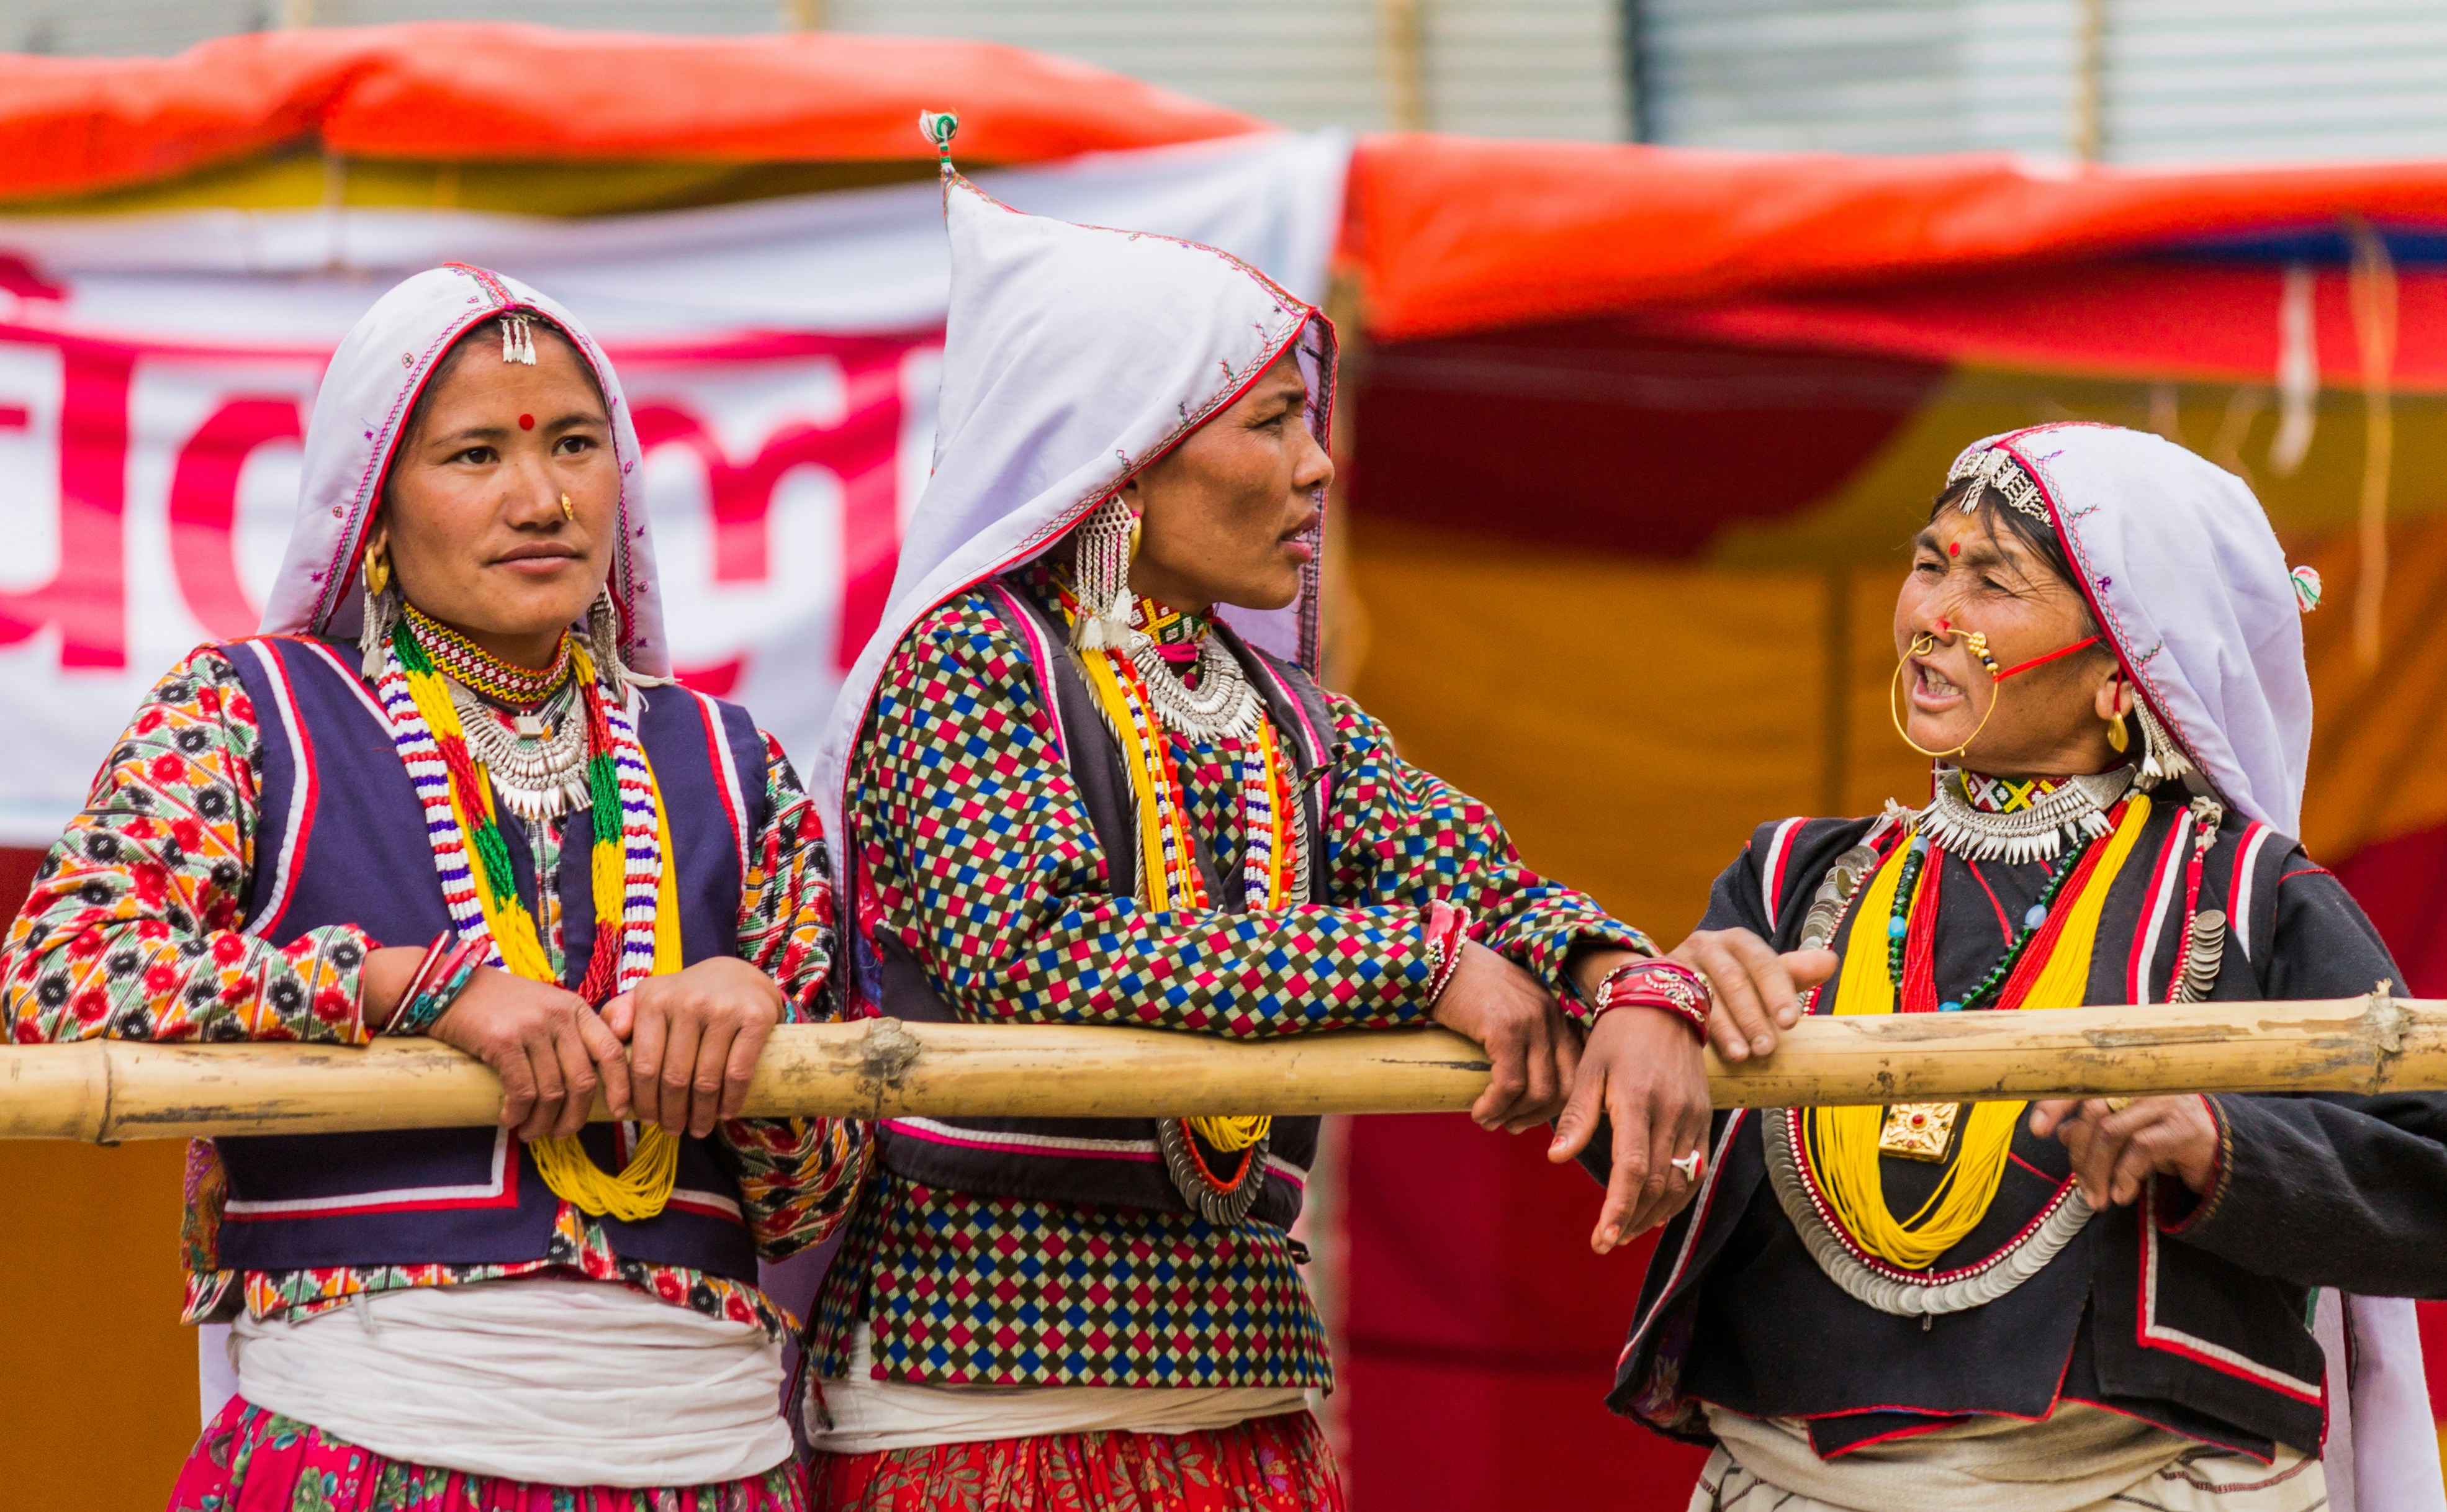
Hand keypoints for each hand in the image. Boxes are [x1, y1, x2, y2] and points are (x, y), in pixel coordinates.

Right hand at [428, 967, 630, 1141]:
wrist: (450, 985)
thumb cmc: (499, 1005)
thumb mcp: (544, 1008)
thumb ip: (568, 1035)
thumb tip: (588, 1085)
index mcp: (576, 1009)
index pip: (611, 1052)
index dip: (621, 1087)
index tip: (620, 1112)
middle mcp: (559, 1016)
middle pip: (583, 1080)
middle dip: (575, 1116)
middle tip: (561, 1134)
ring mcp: (532, 1027)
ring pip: (552, 1092)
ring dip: (542, 1122)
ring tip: (531, 1132)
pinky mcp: (503, 1040)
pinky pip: (522, 1091)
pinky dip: (519, 1113)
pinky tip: (511, 1119)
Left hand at [600, 957, 784, 1138]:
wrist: (739, 975)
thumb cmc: (685, 997)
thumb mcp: (650, 996)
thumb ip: (620, 1012)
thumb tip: (613, 1034)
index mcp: (655, 999)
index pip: (645, 1065)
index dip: (644, 1101)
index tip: (647, 1120)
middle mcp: (688, 1002)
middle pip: (675, 1078)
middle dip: (672, 1113)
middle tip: (673, 1130)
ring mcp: (724, 1010)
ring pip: (707, 1080)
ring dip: (701, 1114)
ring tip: (698, 1129)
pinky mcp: (755, 1019)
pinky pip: (739, 1072)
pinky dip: (731, 1100)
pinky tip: (725, 1113)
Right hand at [1429, 941, 1579, 1133]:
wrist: (1435, 958)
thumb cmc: (1461, 984)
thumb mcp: (1504, 1006)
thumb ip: (1519, 1033)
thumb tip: (1515, 1081)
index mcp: (1553, 1011)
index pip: (1575, 1068)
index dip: (1556, 1101)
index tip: (1529, 1115)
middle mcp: (1549, 1015)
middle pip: (1565, 1085)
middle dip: (1538, 1116)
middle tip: (1511, 1126)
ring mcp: (1531, 1021)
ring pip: (1540, 1090)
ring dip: (1514, 1116)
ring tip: (1490, 1121)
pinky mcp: (1506, 1029)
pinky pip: (1510, 1084)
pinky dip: (1495, 1106)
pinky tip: (1479, 1112)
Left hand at [1548, 1004, 1711, 1252]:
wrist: (1663, 1006)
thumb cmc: (1616, 1038)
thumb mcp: (1589, 1070)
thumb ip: (1577, 1116)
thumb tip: (1556, 1157)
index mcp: (1638, 1101)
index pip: (1632, 1168)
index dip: (1619, 1207)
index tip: (1602, 1237)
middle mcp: (1672, 1113)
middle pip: (1657, 1183)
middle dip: (1631, 1219)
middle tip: (1606, 1241)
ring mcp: (1693, 1118)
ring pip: (1681, 1182)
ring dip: (1654, 1214)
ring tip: (1626, 1232)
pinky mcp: (1704, 1118)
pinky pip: (1697, 1168)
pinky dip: (1679, 1196)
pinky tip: (1657, 1212)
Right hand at [1668, 930, 1836, 1061]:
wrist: (1671, 982)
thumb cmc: (1729, 984)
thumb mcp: (1760, 977)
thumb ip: (1792, 972)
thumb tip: (1830, 961)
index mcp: (1739, 940)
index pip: (1763, 962)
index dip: (1777, 991)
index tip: (1790, 1023)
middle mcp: (1707, 944)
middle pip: (1733, 979)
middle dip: (1752, 1016)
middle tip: (1767, 1049)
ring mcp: (1679, 961)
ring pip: (1704, 994)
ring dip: (1724, 1028)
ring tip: (1742, 1056)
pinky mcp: (1654, 982)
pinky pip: (1675, 1005)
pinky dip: (1693, 1029)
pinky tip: (1704, 1051)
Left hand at [2028, 1096, 2218, 1208]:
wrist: (2225, 1152)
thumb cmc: (2168, 1137)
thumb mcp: (2127, 1133)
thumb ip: (2096, 1128)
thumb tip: (2062, 1133)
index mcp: (2126, 1079)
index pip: (2081, 1083)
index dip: (2054, 1105)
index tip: (2037, 1131)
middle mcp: (2144, 1084)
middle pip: (2092, 1111)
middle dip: (2079, 1156)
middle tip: (2083, 1189)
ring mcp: (2165, 1103)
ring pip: (2111, 1131)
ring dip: (2098, 1171)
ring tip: (2098, 1198)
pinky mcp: (2183, 1128)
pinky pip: (2140, 1149)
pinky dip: (2124, 1175)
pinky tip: (2122, 1194)